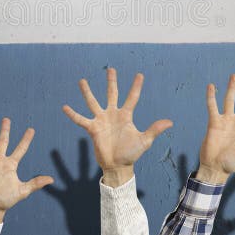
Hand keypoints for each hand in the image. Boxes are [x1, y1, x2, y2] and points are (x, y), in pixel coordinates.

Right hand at [0, 118, 53, 223]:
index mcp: (11, 165)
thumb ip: (35, 183)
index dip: (26, 139)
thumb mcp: (23, 191)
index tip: (31, 129)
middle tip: (6, 119)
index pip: (20, 149)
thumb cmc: (7, 200)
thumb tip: (51, 179)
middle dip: (5, 131)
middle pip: (3, 142)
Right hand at [62, 67, 172, 186]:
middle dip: (111, 82)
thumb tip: (170, 122)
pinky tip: (64, 107)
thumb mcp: (144, 141)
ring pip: (93, 102)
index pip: (132, 97)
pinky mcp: (92, 128)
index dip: (136, 86)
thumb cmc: (131, 153)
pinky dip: (73, 114)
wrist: (118, 166)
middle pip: (112, 93)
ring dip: (87, 92)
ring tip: (82, 80)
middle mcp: (113, 114)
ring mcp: (101, 120)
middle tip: (111, 69)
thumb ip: (154, 130)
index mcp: (126, 115)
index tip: (140, 75)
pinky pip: (80, 120)